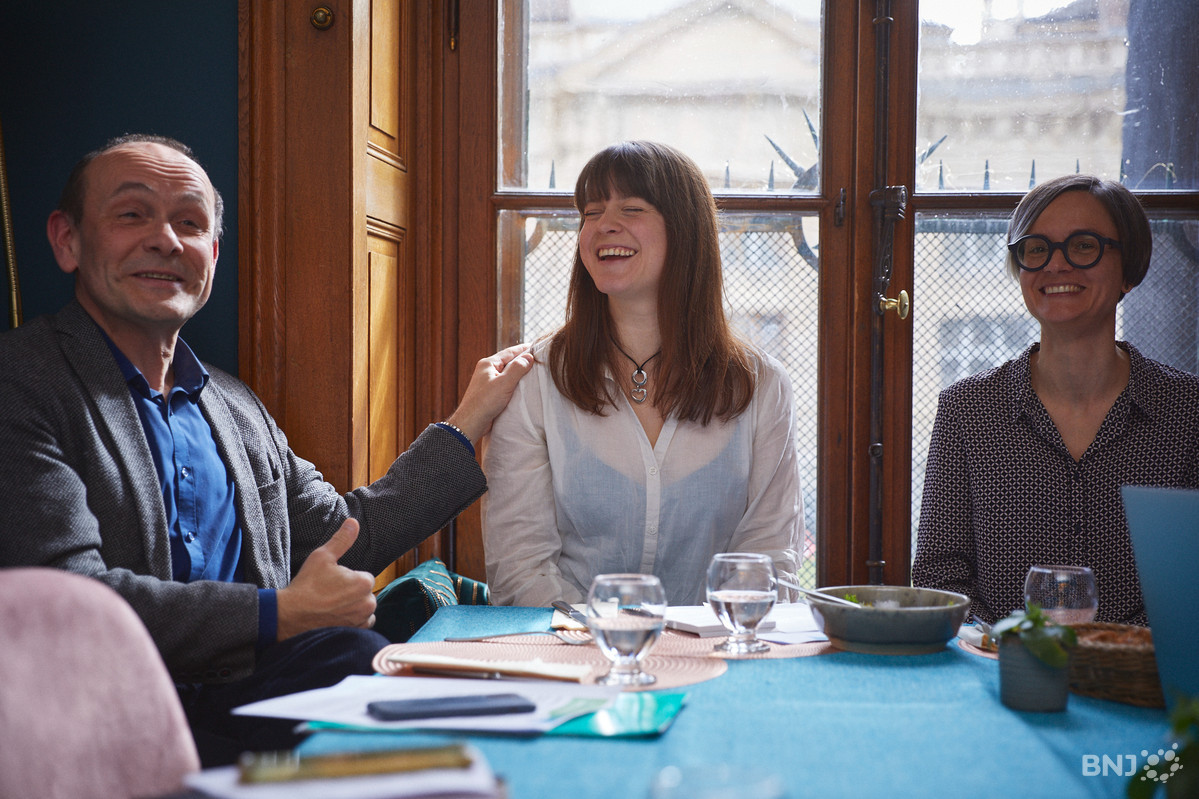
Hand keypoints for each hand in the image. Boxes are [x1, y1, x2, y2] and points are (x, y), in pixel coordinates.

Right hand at [276, 518, 376, 640]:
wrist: (291, 616)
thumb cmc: (307, 585)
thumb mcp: (322, 557)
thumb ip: (342, 539)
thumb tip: (353, 522)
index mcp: (364, 582)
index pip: (363, 576)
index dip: (347, 578)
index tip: (331, 582)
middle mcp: (368, 603)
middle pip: (365, 592)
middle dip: (352, 592)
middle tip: (329, 594)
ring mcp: (361, 620)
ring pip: (364, 608)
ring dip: (354, 607)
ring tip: (332, 606)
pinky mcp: (354, 633)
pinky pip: (361, 624)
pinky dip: (352, 620)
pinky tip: (335, 616)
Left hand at [445, 343, 534, 442]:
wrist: (471, 423)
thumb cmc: (485, 402)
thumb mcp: (504, 383)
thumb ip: (517, 368)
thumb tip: (529, 357)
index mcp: (488, 364)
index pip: (509, 352)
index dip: (524, 349)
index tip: (537, 347)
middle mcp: (487, 371)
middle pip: (508, 362)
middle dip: (522, 361)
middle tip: (539, 360)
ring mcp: (488, 382)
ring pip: (507, 374)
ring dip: (519, 374)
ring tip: (534, 373)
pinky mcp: (490, 393)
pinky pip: (505, 385)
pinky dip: (514, 384)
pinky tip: (523, 388)